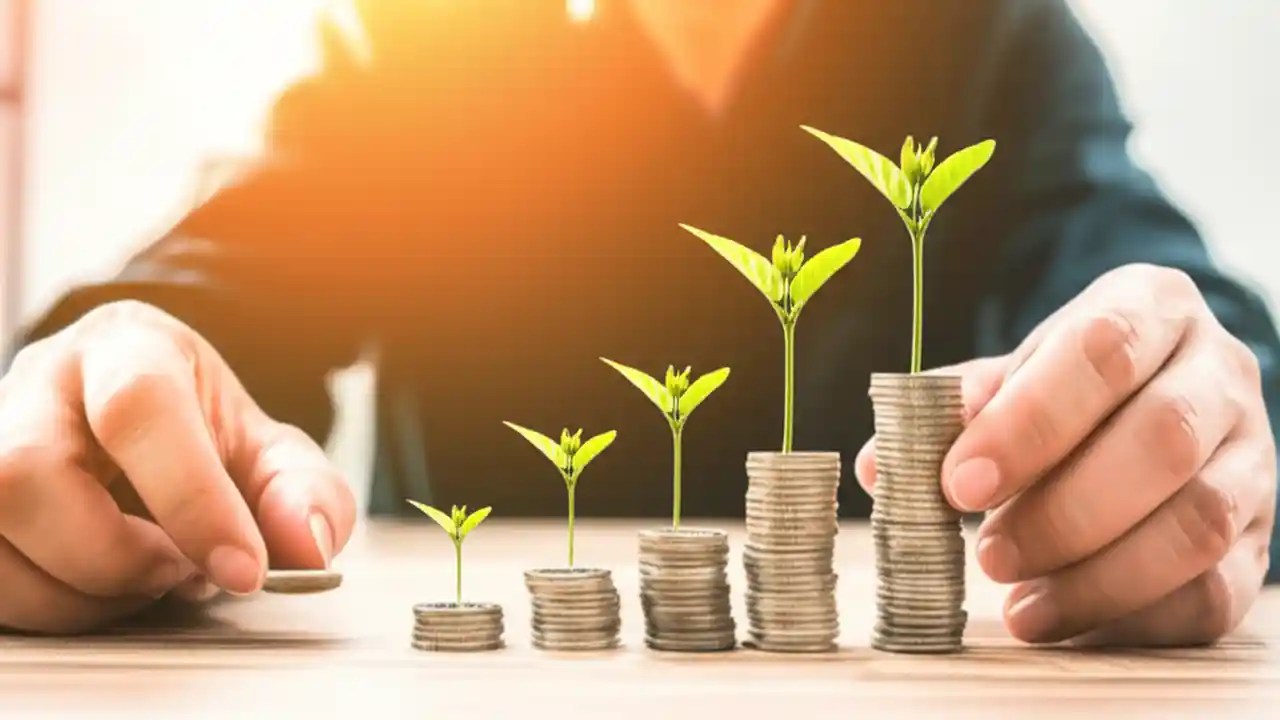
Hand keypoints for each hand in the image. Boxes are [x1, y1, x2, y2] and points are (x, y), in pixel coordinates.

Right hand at [0, 301, 355, 632]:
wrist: (139, 423)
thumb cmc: (200, 434)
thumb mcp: (271, 452)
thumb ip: (305, 492)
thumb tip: (307, 544)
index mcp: (128, 348)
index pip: (138, 407)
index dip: (192, 498)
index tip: (243, 568)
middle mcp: (40, 384)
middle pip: (26, 474)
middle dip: (113, 555)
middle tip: (177, 571)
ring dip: (74, 591)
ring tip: (143, 581)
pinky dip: (45, 606)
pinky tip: (97, 592)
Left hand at [856, 264, 1274, 645]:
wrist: (1158, 397)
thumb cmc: (1067, 387)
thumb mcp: (1012, 373)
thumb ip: (951, 409)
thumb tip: (883, 465)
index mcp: (1152, 307)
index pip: (1102, 351)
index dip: (1027, 424)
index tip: (957, 482)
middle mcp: (1220, 374)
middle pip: (1162, 440)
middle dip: (1063, 511)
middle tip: (987, 554)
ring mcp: (1254, 459)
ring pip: (1197, 522)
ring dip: (1098, 576)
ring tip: (1021, 605)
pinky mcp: (1259, 540)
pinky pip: (1214, 592)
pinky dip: (1132, 617)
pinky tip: (1065, 621)